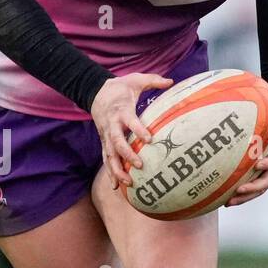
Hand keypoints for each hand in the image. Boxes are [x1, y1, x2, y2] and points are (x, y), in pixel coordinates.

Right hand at [90, 73, 174, 189]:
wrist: (95, 92)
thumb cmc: (120, 87)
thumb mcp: (136, 80)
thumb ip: (153, 81)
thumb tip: (171, 81)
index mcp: (121, 111)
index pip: (130, 122)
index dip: (138, 130)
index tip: (149, 139)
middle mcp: (112, 126)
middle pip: (117, 143)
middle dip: (128, 155)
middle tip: (140, 165)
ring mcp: (106, 136)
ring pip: (109, 155)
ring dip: (117, 170)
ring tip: (129, 182)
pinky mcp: (104, 142)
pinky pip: (106, 159)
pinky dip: (110, 173)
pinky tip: (115, 187)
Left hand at [225, 120, 267, 206]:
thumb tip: (252, 93)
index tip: (259, 163)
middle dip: (253, 187)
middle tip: (239, 190)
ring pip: (260, 190)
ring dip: (245, 197)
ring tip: (229, 203)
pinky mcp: (265, 179)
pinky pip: (254, 190)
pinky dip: (242, 197)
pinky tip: (226, 200)